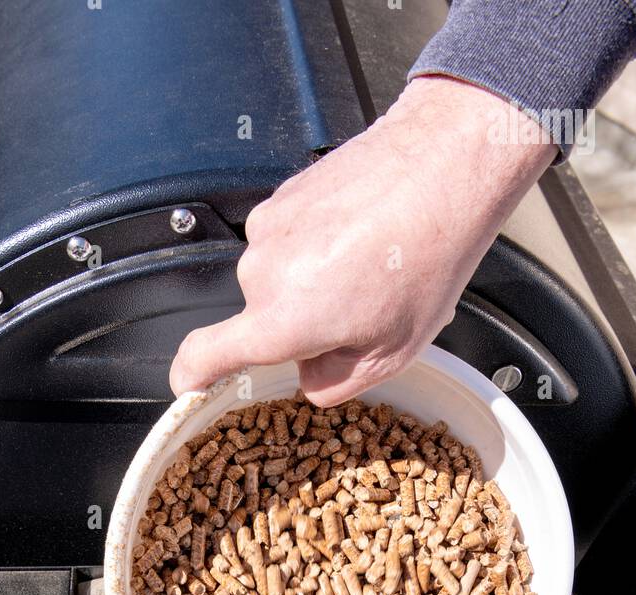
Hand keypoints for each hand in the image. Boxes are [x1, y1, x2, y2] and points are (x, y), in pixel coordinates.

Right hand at [169, 77, 554, 406]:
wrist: (444, 166)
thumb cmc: (426, 260)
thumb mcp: (391, 354)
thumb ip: (333, 382)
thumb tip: (307, 376)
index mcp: (281, 321)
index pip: (204, 356)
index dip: (192, 377)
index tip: (190, 387)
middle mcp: (261, 273)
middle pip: (261, 318)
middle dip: (301, 325)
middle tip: (360, 312)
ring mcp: (268, 229)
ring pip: (278, 278)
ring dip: (312, 282)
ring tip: (369, 266)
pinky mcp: (282, 196)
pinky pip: (289, 240)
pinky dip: (317, 246)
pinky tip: (361, 236)